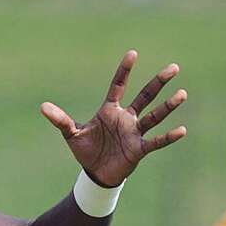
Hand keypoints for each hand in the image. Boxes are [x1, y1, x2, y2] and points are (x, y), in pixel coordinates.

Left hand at [41, 49, 186, 186]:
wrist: (95, 172)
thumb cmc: (86, 150)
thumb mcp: (72, 133)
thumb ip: (60, 120)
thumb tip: (43, 107)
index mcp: (110, 110)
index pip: (118, 86)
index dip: (124, 70)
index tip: (133, 53)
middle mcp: (126, 118)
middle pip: (145, 96)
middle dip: (158, 82)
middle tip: (174, 68)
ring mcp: (135, 132)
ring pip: (154, 116)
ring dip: (168, 106)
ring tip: (182, 93)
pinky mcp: (139, 148)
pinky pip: (156, 141)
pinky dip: (168, 137)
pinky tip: (182, 130)